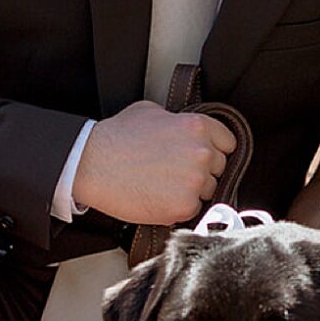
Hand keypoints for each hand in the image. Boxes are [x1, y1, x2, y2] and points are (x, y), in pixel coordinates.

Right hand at [72, 101, 234, 225]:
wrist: (92, 164)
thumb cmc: (116, 136)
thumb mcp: (151, 111)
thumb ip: (178, 120)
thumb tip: (185, 128)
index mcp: (197, 127)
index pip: (228, 142)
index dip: (215, 149)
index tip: (205, 155)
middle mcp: (201, 153)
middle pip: (220, 168)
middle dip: (203, 170)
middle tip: (176, 171)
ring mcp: (194, 181)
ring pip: (208, 190)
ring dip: (192, 189)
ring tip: (164, 184)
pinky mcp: (182, 206)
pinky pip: (193, 209)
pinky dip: (179, 206)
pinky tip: (158, 197)